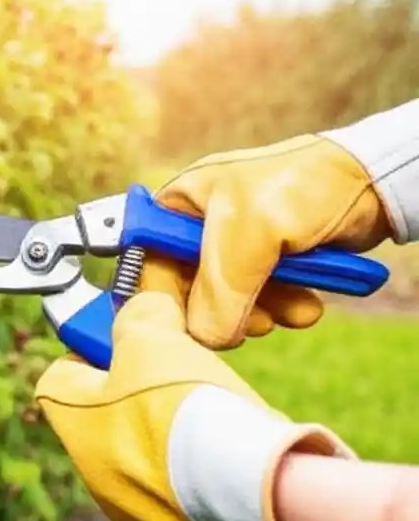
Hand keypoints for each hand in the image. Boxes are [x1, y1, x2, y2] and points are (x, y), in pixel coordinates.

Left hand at [33, 282, 385, 520]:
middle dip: (141, 391)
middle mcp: (94, 475)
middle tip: (180, 374)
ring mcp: (134, 511)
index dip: (93, 348)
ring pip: (147, 455)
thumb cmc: (188, 409)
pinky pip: (183, 491)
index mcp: (74, 425)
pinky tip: (231, 454)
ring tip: (215, 416)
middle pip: (108, 416)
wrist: (250, 488)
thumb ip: (139, 318)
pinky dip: (202, 472)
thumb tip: (141, 312)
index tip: (127, 339)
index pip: (60, 376)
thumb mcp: (153, 339)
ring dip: (175, 433)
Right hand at [150, 133, 392, 347]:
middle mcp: (199, 227)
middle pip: (186, 290)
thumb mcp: (249, 234)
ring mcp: (234, 247)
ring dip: (260, 315)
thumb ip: (218, 290)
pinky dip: (281, 309)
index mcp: (178, 205)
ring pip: (226, 303)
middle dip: (223, 312)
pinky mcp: (266, 263)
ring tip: (290, 308)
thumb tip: (206, 338)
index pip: (147, 263)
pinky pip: (259, 302)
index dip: (163, 299)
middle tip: (254, 322)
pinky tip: (305, 305)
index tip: (190, 325)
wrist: (373, 182)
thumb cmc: (303, 185)